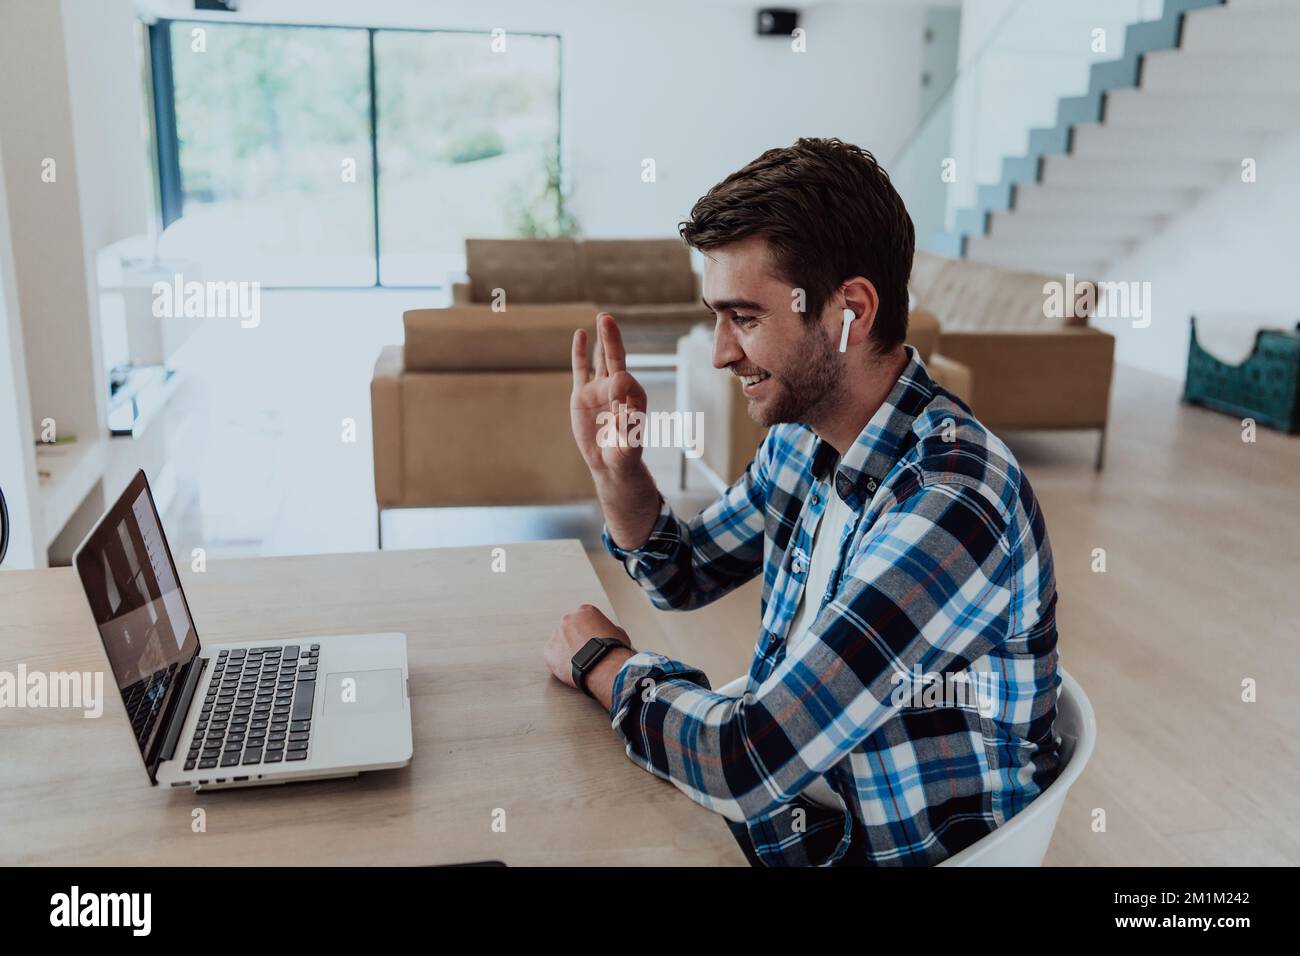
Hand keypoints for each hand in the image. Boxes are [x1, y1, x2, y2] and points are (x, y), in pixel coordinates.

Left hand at [544, 604, 634, 705]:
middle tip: (585, 651)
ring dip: (567, 649)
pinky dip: (559, 661)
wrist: (603, 667)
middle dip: (576, 638)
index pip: (584, 618)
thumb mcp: (619, 633)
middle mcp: (568, 619)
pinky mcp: (549, 651)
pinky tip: (570, 668)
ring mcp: (556, 635)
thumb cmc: (612, 651)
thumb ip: (608, 629)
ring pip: (560, 641)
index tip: (593, 639)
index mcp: (585, 611)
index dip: (590, 630)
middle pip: (570, 628)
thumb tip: (608, 633)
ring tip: (579, 662)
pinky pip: (552, 655)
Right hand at [570, 313, 647, 476]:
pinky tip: (580, 334)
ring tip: (602, 317)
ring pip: (601, 359)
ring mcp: (599, 389)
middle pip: (616, 358)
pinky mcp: (582, 395)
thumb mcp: (629, 443)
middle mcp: (618, 388)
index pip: (625, 380)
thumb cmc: (624, 454)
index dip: (619, 386)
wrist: (608, 463)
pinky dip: (580, 352)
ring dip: (602, 339)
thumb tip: (619, 405)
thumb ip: (628, 425)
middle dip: (612, 339)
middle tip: (606, 318)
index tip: (614, 404)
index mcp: (634, 396)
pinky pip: (581, 369)